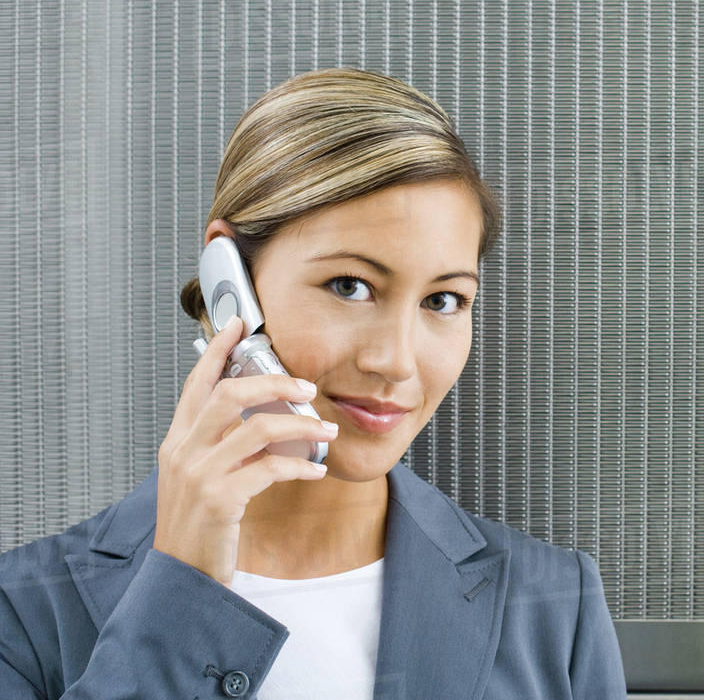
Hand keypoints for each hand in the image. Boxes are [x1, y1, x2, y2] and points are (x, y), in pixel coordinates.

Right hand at [152, 316, 337, 584]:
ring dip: (302, 426)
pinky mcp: (219, 499)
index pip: (197, 383)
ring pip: (258, 426)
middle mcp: (183, 452)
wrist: (181, 579)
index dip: (217, 350)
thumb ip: (222, 447)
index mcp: (177, 442)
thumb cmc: (199, 528)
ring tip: (326, 434)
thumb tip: (264, 417)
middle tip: (308, 388)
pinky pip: (271, 468)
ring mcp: (199, 474)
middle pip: (231, 393)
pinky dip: (300, 466)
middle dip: (275, 382)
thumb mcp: (201, 479)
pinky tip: (315, 472)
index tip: (238, 323)